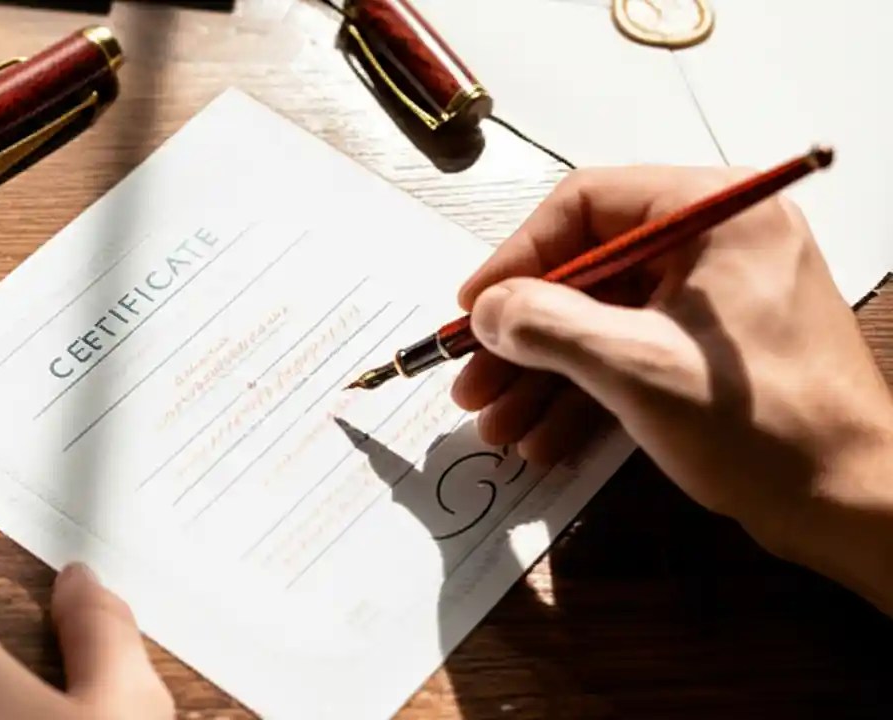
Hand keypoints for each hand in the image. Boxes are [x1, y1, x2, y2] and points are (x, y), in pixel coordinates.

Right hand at [453, 167, 892, 608]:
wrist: (854, 504)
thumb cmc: (762, 424)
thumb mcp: (636, 367)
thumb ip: (548, 326)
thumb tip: (487, 311)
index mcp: (715, 213)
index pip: (587, 204)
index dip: (517, 257)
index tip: (474, 310)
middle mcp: (718, 241)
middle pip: (588, 269)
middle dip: (524, 335)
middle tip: (472, 383)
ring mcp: (716, 298)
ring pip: (603, 318)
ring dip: (544, 374)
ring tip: (495, 424)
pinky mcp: (713, 350)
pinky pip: (632, 351)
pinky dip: (587, 391)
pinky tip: (543, 438)